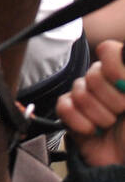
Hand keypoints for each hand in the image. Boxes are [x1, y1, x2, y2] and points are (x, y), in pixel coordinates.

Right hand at [57, 40, 124, 166]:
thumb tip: (120, 52)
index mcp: (124, 79)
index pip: (108, 50)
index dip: (112, 65)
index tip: (122, 84)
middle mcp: (107, 85)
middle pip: (93, 73)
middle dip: (109, 98)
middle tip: (120, 114)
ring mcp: (89, 101)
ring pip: (78, 90)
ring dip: (96, 113)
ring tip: (108, 127)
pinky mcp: (73, 117)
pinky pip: (63, 105)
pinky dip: (77, 120)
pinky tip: (92, 132)